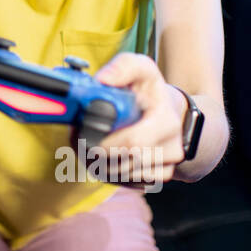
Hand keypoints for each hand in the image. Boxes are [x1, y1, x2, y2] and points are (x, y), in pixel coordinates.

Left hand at [92, 53, 186, 189]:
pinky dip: (106, 172)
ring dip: (96, 163)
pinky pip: (123, 183)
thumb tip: (102, 80)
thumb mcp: (140, 68)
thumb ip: (122, 68)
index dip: (102, 141)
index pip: (132, 144)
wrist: (171, 113)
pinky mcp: (156, 180)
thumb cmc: (149, 90)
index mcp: (167, 123)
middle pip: (123, 163)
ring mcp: (166, 168)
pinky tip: (101, 155)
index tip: (82, 130)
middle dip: (93, 153)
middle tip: (78, 138)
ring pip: (121, 176)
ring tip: (88, 143)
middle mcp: (172, 149)